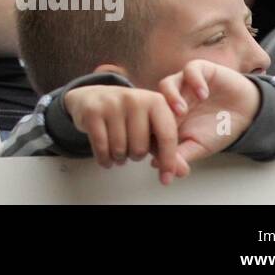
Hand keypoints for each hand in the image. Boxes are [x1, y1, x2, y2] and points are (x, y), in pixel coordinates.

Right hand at [62, 84, 188, 184]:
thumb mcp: (149, 126)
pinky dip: (104, 159)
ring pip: (120, 149)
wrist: (92, 97)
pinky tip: (106, 157)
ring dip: (119, 158)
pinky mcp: (92, 111)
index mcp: (154, 100)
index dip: (168, 160)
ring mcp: (111, 103)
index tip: (166, 177)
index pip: (167, 135)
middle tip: (130, 148)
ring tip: (117, 150)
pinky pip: (101, 148)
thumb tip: (181, 172)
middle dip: (135, 156)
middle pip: (140, 147)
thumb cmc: (126, 115)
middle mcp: (134, 98)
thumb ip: (166, 149)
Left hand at [157, 59, 262, 168]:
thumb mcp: (199, 146)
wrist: (247, 112)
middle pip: (154, 102)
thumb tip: (155, 166)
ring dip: (171, 96)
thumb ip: (180, 155)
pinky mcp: (201, 71)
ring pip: (167, 83)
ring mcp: (185, 84)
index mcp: (168, 116)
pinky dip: (194, 80)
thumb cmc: (219, 129)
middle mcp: (173, 99)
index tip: (155, 144)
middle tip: (166, 126)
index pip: (149, 120)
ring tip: (181, 110)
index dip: (148, 131)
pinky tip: (203, 94)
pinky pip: (191, 70)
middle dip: (156, 115)